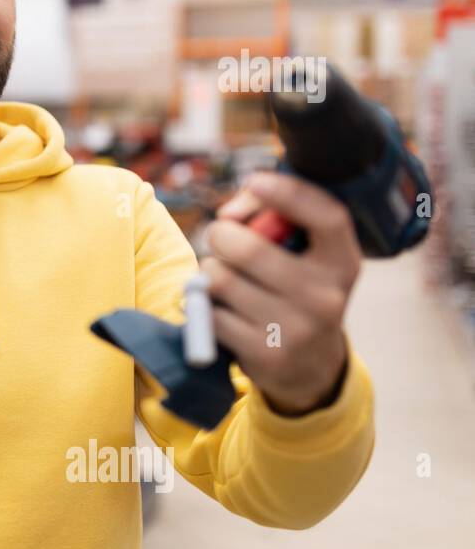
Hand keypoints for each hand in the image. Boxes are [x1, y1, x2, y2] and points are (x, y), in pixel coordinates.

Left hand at [202, 172, 360, 414]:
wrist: (310, 368)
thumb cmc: (295, 291)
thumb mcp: (304, 257)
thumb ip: (271, 220)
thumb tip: (229, 214)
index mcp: (343, 262)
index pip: (328, 218)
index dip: (290, 194)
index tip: (255, 180)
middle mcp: (327, 296)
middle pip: (249, 248)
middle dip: (221, 235)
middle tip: (221, 240)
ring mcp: (297, 329)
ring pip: (220, 278)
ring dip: (209, 271)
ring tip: (224, 279)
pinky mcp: (265, 354)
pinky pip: (210, 312)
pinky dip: (205, 305)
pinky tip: (222, 310)